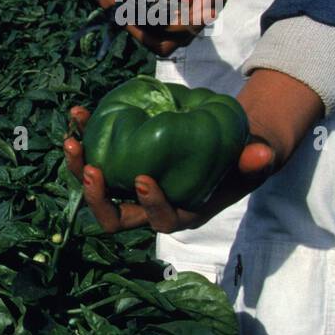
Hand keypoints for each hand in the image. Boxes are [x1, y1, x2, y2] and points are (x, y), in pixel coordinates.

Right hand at [61, 0, 231, 56]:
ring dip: (205, 11)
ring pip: (179, 30)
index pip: (155, 28)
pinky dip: (202, 2)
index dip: (184, 20)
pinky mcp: (155, 2)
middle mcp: (132, 16)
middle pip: (170, 38)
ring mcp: (145, 11)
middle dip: (199, 19)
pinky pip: (182, 13)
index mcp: (119, 7)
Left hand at [61, 70, 320, 233]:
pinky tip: (78, 114)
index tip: (143, 179)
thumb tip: (261, 153)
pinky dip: (84, 138)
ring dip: (78, 168)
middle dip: (97, 198)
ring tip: (72, 141)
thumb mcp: (253, 159)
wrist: (222, 144)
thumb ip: (256, 160)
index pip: (160, 221)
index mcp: (181, 213)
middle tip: (92, 169)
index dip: (150, 204)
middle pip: (114, 218)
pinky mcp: (118, 167)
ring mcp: (128, 189)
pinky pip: (94, 157)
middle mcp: (148, 208)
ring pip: (95, 190)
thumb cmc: (240, 158)